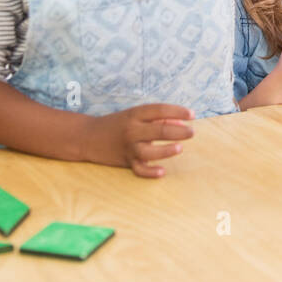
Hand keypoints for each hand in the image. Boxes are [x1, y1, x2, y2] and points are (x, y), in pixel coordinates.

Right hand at [79, 103, 193, 178]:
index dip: (177, 111)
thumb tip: (183, 124)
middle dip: (178, 131)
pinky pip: (139, 169)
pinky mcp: (125, 161)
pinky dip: (150, 172)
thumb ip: (158, 119)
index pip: (159, 110)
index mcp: (135, 114)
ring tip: (180, 148)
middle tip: (192, 133)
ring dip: (166, 151)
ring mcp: (128, 147)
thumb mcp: (135, 115)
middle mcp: (131, 130)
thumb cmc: (117, 124)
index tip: (192, 114)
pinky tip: (162, 172)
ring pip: (149, 152)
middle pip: (158, 130)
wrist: (88, 136)